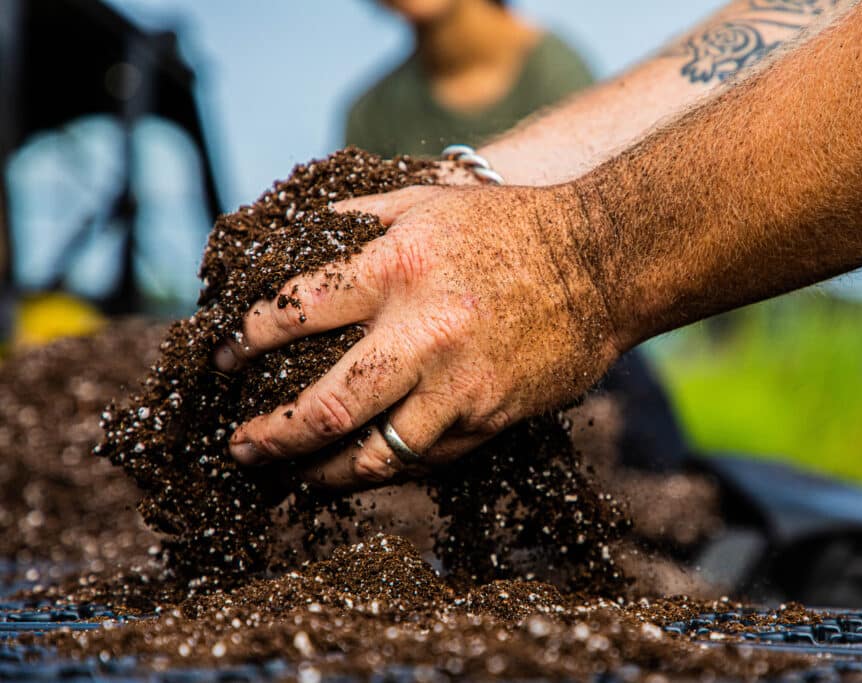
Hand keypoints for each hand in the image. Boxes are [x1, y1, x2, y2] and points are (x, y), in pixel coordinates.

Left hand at [214, 183, 622, 489]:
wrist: (601, 261)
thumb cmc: (508, 226)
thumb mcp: (426, 202)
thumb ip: (358, 220)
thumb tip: (297, 234)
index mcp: (397, 267)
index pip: (295, 311)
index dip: (246, 340)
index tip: (226, 358)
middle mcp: (422, 332)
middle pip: (323, 405)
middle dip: (270, 433)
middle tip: (239, 446)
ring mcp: (459, 384)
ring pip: (373, 453)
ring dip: (320, 471)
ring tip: (293, 475)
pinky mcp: (489, 416)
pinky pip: (425, 458)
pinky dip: (385, 469)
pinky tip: (361, 468)